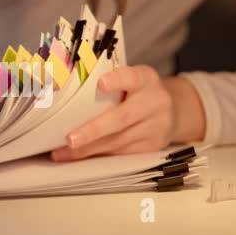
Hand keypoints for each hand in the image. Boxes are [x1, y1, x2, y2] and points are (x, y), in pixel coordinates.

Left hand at [51, 65, 175, 160]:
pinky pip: (120, 154)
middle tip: (70, 139)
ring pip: (118, 142)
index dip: (117, 80)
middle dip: (93, 130)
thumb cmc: (138, 92)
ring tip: (63, 152)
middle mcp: (155, 103)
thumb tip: (61, 84)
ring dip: (87, 149)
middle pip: (122, 118)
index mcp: (146, 80)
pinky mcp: (151, 148)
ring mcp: (156, 128)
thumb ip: (108, 81)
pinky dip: (96, 156)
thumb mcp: (131, 78)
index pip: (132, 77)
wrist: (174, 112)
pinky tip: (77, 157)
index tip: (101, 83)